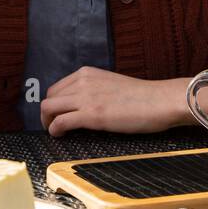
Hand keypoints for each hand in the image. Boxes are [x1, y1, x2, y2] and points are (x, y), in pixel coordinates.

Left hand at [40, 67, 181, 135]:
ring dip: (47, 122)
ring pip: (49, 108)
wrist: (160, 100)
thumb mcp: (111, 85)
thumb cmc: (142, 97)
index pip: (56, 87)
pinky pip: (60, 122)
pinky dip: (55, 130)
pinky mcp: (92, 115)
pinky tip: (61, 135)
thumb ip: (93, 90)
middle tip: (53, 126)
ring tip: (56, 132)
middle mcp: (83, 81)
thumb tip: (81, 106)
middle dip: (47, 114)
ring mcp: (86, 97)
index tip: (57, 115)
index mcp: (87, 73)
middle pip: (49, 97)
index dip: (54, 104)